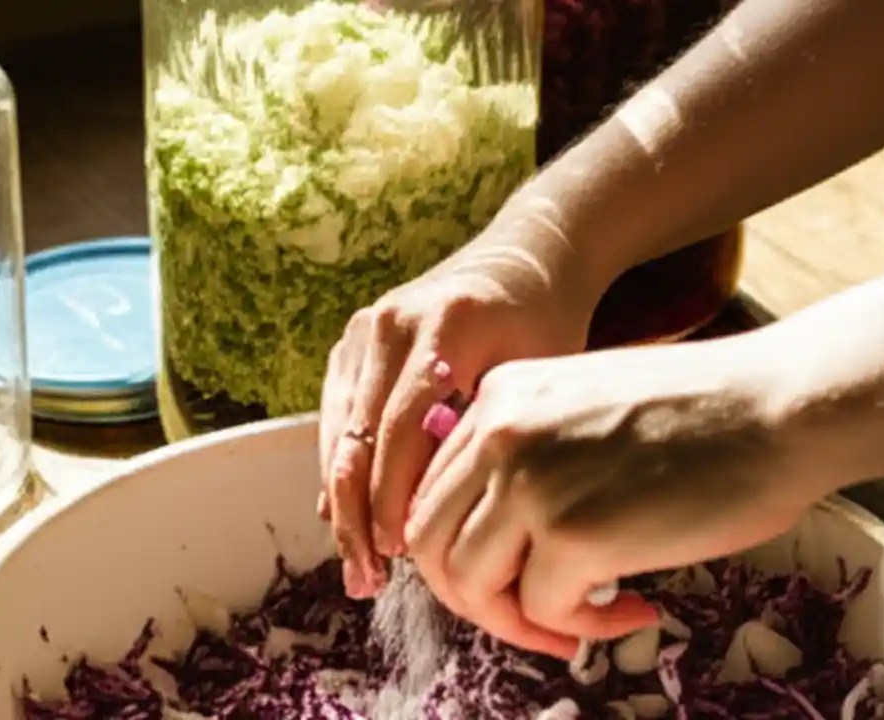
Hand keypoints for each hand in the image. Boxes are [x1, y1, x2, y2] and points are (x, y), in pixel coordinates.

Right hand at [319, 222, 603, 599]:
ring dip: (340, 503)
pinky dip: (341, 473)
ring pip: (335, 434)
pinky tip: (349, 520)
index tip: (399, 554)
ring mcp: (363, 329)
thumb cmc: (547, 322)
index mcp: (443, 325)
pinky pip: (336, 419)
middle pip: (355, 436)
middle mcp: (389, 321)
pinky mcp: (351, 342)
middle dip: (356, 515)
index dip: (394, 496)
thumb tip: (436, 518)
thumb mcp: (537, 376)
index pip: (400, 426)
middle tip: (367, 578)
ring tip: (356, 565)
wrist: (527, 256)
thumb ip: (484, 435)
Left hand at [405, 336, 817, 656]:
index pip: (432, 494)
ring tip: (582, 621)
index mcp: (496, 398)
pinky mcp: (572, 533)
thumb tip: (498, 545)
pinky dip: (581, 628)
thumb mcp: (583, 410)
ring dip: (519, 622)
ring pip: (470, 584)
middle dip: (475, 597)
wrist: (781, 406)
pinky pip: (541, 610)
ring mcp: (528, 481)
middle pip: (431, 543)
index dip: (463, 551)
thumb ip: (529, 459)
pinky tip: (636, 605)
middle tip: (534, 618)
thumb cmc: (702, 415)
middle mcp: (496, 432)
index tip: (513, 576)